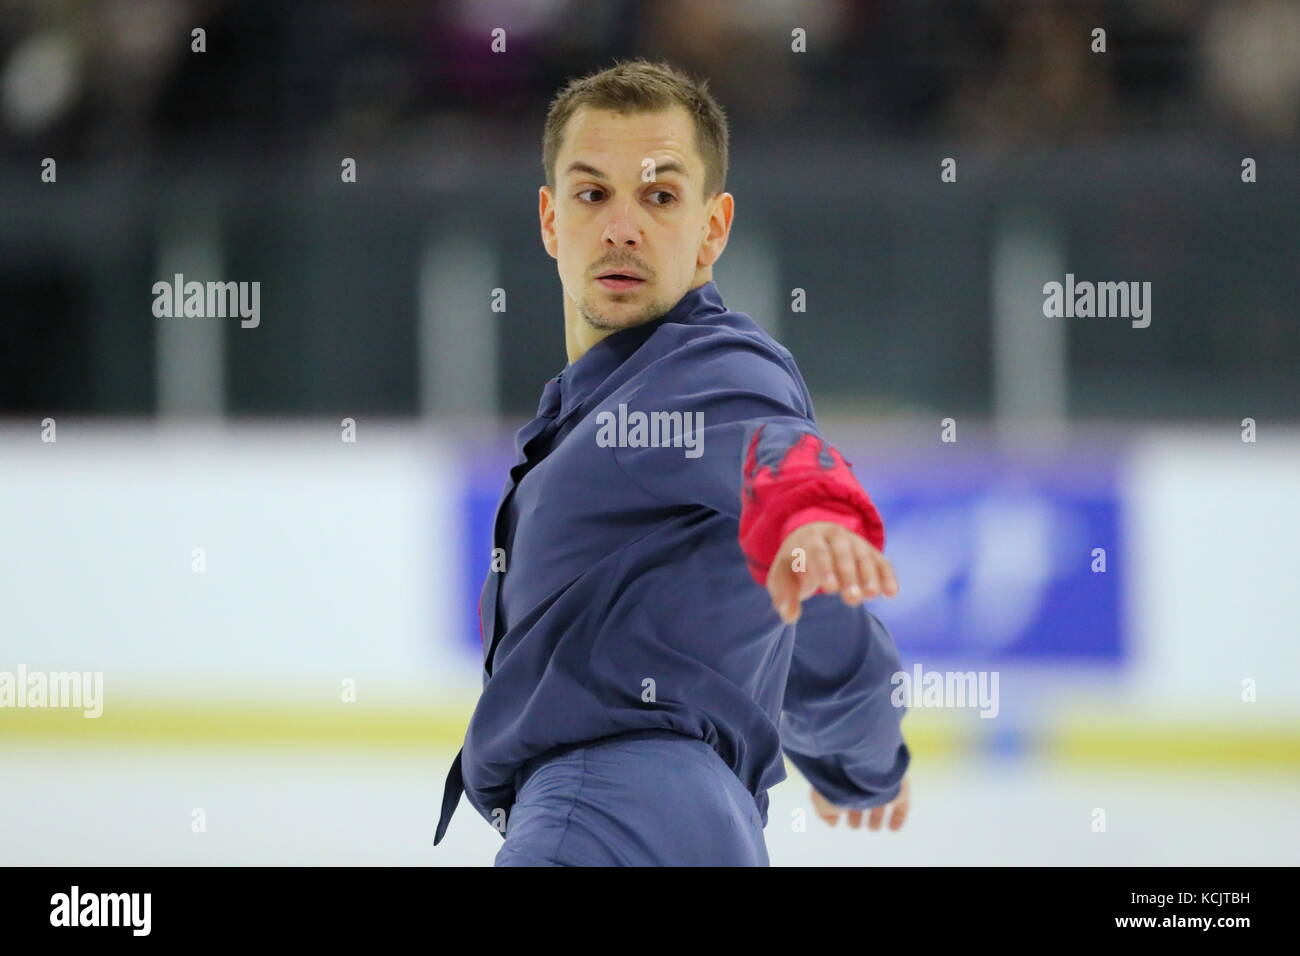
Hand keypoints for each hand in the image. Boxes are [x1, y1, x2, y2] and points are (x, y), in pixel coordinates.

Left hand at [766, 520, 898, 623]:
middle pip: (843, 555)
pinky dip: (887, 576)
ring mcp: (854, 542)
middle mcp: (834, 536)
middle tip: (853, 599)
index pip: (818, 552)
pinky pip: (881, 562)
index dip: (825, 569)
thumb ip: (784, 597)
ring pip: (864, 557)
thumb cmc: (794, 565)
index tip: (830, 588)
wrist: (811, 540)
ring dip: (870, 576)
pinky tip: (892, 592)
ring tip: (872, 596)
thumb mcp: (781, 578)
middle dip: (849, 576)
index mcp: (810, 539)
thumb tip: (790, 617)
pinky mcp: (870, 552)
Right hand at [811, 775, 909, 830]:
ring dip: (877, 817)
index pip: (845, 795)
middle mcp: (863, 781)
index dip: (842, 810)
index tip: (839, 820)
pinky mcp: (899, 789)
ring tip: (873, 829)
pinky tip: (893, 829)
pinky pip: (901, 805)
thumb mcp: (822, 801)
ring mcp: (882, 785)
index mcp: (845, 779)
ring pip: (881, 802)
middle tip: (855, 826)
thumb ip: (825, 814)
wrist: (862, 766)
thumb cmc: (839, 783)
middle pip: (862, 799)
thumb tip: (832, 823)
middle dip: (858, 814)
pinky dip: (897, 818)